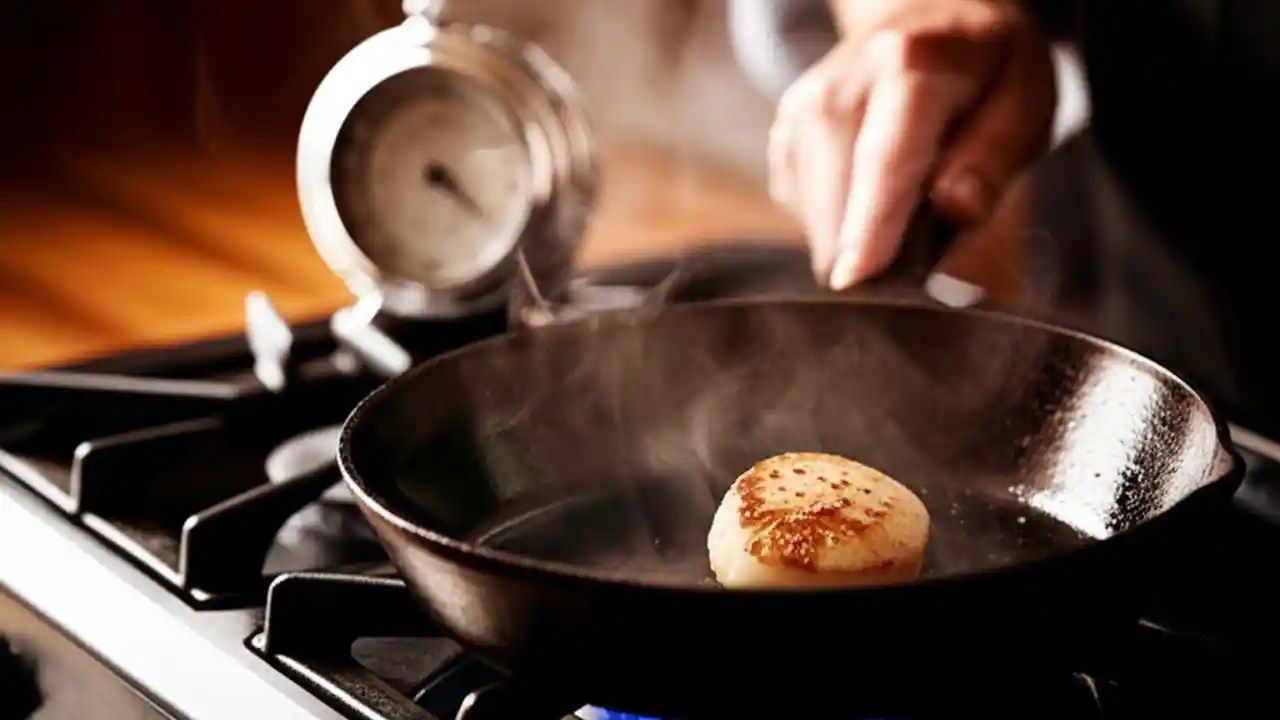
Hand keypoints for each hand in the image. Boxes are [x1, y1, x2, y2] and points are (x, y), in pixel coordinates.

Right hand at [768, 0, 1055, 289]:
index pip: (885, 158)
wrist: (930, 23)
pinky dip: (840, 218)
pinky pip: (805, 210)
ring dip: (859, 234)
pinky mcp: (784, 135)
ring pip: (817, 214)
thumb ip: (996, 156)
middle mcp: (841, 84)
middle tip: (929, 234)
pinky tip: (872, 187)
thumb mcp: (1026, 100)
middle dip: (876, 245)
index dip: (869, 225)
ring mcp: (802, 110)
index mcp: (910, 65)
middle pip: (840, 197)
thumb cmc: (986, 73)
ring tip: (906, 197)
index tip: (855, 279)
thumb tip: (958, 208)